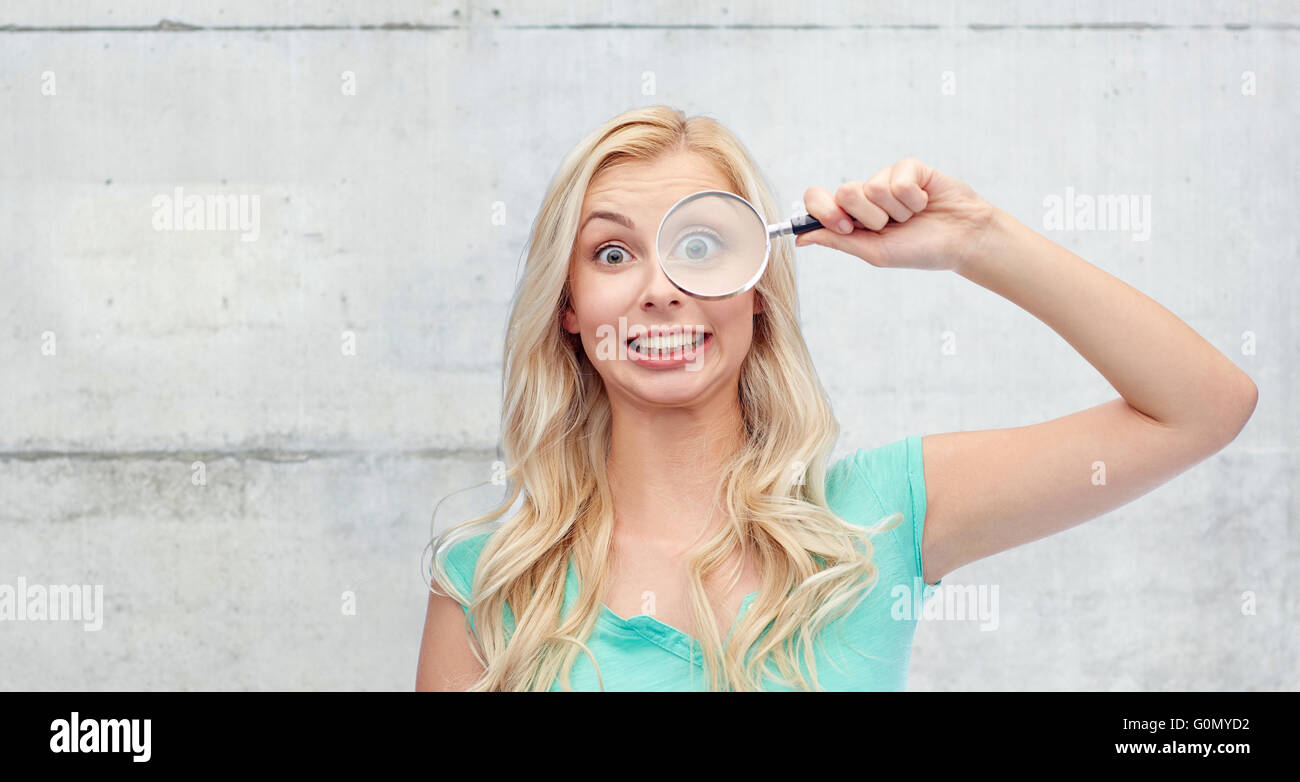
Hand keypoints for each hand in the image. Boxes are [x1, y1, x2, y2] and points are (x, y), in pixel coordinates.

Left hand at [796, 158, 996, 272]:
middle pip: (844, 192)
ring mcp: (886, 179)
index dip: (826, 211)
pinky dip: (913, 198)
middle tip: (891, 225)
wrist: (962, 241)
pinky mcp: (909, 168)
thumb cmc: (920, 249)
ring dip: (896, 210)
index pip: (818, 200)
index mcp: (852, 217)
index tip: (847, 226)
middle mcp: (866, 196)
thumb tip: (800, 239)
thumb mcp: (875, 252)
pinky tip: (925, 202)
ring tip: (913, 216)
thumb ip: (837, 241)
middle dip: (869, 216)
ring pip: (872, 187)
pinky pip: (898, 179)